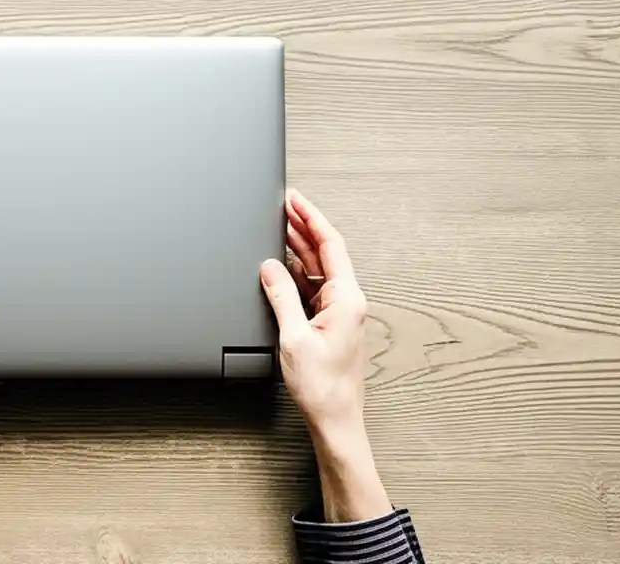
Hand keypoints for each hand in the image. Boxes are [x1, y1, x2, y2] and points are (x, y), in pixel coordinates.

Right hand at [260, 189, 391, 521]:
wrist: (335, 419)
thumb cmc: (322, 387)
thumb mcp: (292, 336)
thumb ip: (280, 296)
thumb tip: (270, 268)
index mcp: (347, 299)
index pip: (330, 244)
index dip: (311, 217)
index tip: (295, 199)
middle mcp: (349, 302)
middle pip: (326, 252)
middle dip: (304, 227)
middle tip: (284, 205)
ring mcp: (341, 313)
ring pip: (320, 269)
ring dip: (300, 248)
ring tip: (280, 227)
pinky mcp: (332, 324)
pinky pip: (315, 287)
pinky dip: (298, 272)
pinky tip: (283, 264)